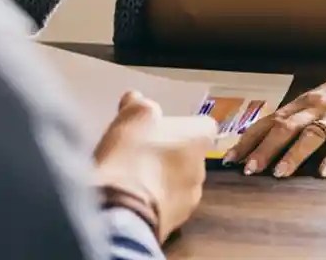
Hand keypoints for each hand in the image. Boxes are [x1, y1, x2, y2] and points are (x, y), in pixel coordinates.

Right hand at [93, 91, 217, 240]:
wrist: (122, 211)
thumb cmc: (132, 157)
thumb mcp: (132, 116)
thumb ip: (140, 105)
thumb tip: (137, 100)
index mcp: (199, 140)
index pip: (203, 126)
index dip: (181, 126)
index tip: (160, 127)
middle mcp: (201, 170)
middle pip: (188, 156)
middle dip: (168, 154)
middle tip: (139, 151)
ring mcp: (189, 201)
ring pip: (176, 183)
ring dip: (159, 179)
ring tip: (130, 176)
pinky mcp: (173, 224)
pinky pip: (164, 206)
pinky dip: (152, 200)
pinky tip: (130, 196)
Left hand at [224, 54, 325, 178]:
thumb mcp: (314, 101)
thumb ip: (293, 118)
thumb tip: (261, 140)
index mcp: (301, 104)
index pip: (268, 121)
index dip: (248, 140)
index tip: (230, 158)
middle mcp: (315, 108)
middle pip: (285, 128)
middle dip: (265, 149)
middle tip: (249, 170)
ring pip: (311, 134)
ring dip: (293, 155)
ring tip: (279, 173)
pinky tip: (325, 172)